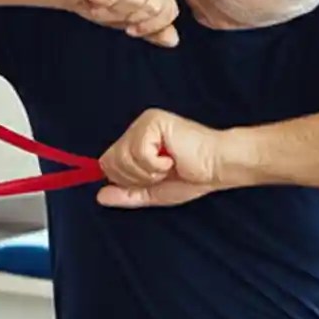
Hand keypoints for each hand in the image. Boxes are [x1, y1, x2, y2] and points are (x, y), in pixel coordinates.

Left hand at [97, 108, 229, 207]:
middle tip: (161, 173)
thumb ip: (128, 194)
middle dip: (135, 178)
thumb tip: (100, 196)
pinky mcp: (153, 121)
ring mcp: (143, 123)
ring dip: (147, 172)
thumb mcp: (154, 191)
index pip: (107, 163)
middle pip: (109, 161)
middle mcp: (135, 129)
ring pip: (122, 158)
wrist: (218, 167)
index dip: (123, 179)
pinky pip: (139, 152)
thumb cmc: (193, 176)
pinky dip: (156, 165)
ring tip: (168, 166)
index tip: (149, 181)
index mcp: (134, 142)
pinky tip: (173, 158)